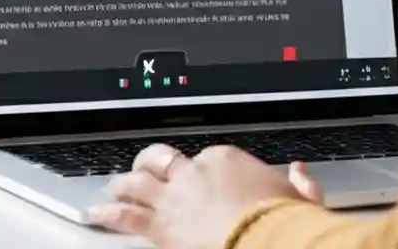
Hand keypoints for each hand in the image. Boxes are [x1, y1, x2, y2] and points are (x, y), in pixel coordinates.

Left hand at [90, 143, 324, 248]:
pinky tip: (95, 213)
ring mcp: (173, 198)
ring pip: (138, 183)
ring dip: (124, 183)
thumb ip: (299, 184)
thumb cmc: (281, 222)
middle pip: (163, 160)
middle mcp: (194, 172)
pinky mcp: (159, 227)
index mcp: (226, 160)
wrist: (263, 242)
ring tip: (113, 187)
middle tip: (144, 168)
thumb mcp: (298, 198)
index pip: (205, 157)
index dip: (200, 168)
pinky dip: (107, 213)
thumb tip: (302, 174)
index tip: (201, 178)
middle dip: (151, 163)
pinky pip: (125, 216)